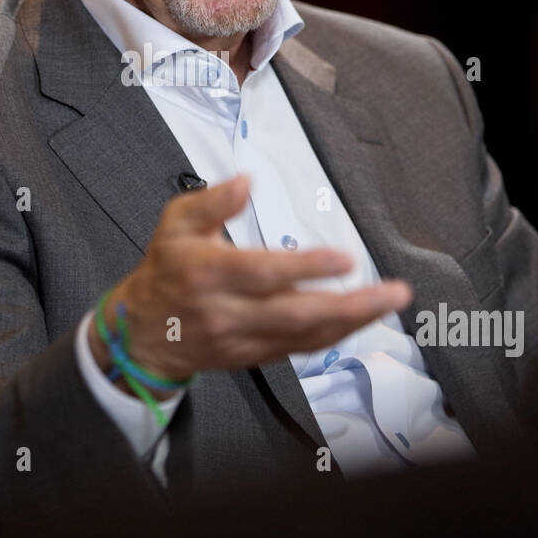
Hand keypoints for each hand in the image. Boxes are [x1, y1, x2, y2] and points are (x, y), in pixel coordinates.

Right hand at [89, 174, 411, 392]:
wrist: (143, 334)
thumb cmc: (166, 269)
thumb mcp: (175, 222)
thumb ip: (212, 201)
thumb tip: (246, 181)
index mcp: (207, 273)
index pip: (264, 273)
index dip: (306, 267)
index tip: (345, 257)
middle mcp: (227, 311)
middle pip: (296, 314)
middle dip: (350, 304)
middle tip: (393, 292)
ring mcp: (243, 339)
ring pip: (306, 337)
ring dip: (354, 322)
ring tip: (389, 302)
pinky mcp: (254, 356)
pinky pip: (302, 349)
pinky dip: (336, 334)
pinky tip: (361, 318)